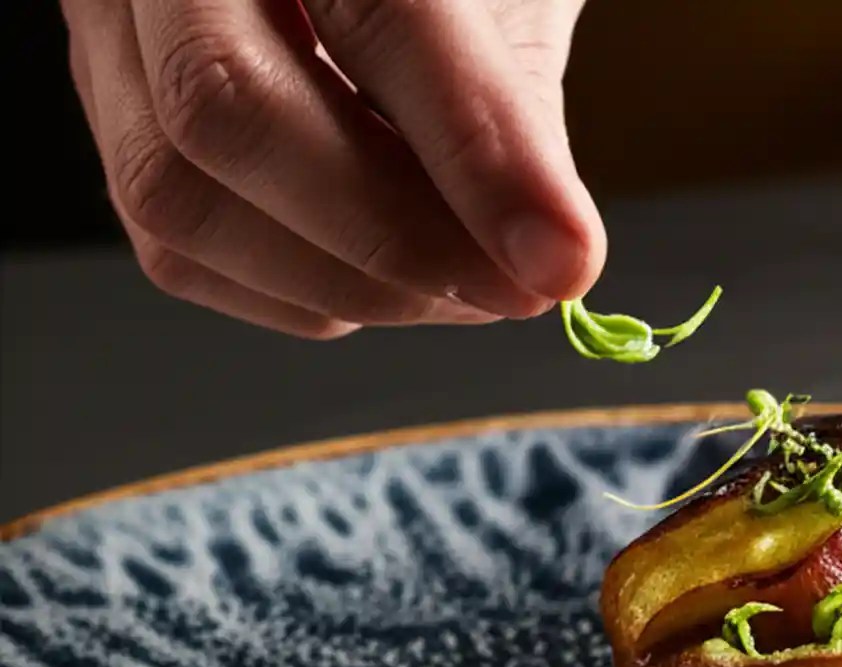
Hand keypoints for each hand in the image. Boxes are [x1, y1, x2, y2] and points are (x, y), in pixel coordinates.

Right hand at [60, 0, 604, 337]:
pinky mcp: (109, 111)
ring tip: (461, 289)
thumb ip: (509, 107)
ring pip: (177, 194)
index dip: (478, 152)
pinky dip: (298, 292)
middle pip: (227, 109)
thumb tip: (543, 255)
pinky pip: (173, 248)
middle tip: (513, 292)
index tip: (561, 260)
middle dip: (393, 238)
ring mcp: (110, 25)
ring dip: (346, 282)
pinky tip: (383, 282)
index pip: (386, 13)